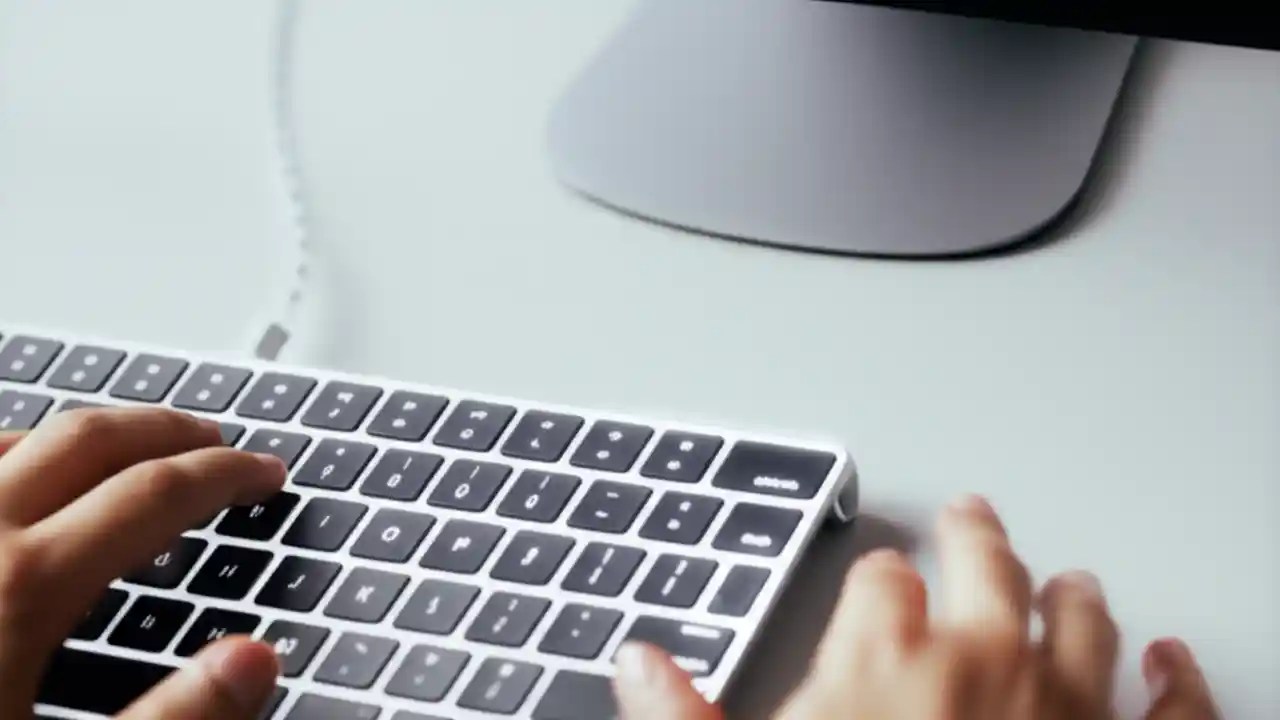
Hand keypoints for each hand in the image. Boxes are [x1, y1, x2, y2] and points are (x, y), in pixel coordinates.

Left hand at [0, 407, 286, 718]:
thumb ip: (169, 717)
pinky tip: (28, 474)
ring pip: (17, 437)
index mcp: (22, 588)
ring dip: (88, 433)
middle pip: (88, 441)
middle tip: (215, 441)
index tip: (263, 474)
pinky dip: (15, 450)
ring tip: (131, 444)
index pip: (155, 496)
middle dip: (166, 431)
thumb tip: (254, 661)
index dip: (225, 475)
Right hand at [613, 495, 1221, 719]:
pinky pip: (1175, 712)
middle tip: (970, 520)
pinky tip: (1175, 664)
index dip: (875, 574)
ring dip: (1071, 594)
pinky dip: (1179, 683)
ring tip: (1066, 579)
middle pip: (986, 565)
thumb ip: (684, 717)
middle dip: (975, 538)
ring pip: (1081, 618)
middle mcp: (982, 663)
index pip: (880, 578)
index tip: (877, 576)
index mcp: (886, 660)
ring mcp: (1068, 708)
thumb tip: (638, 664)